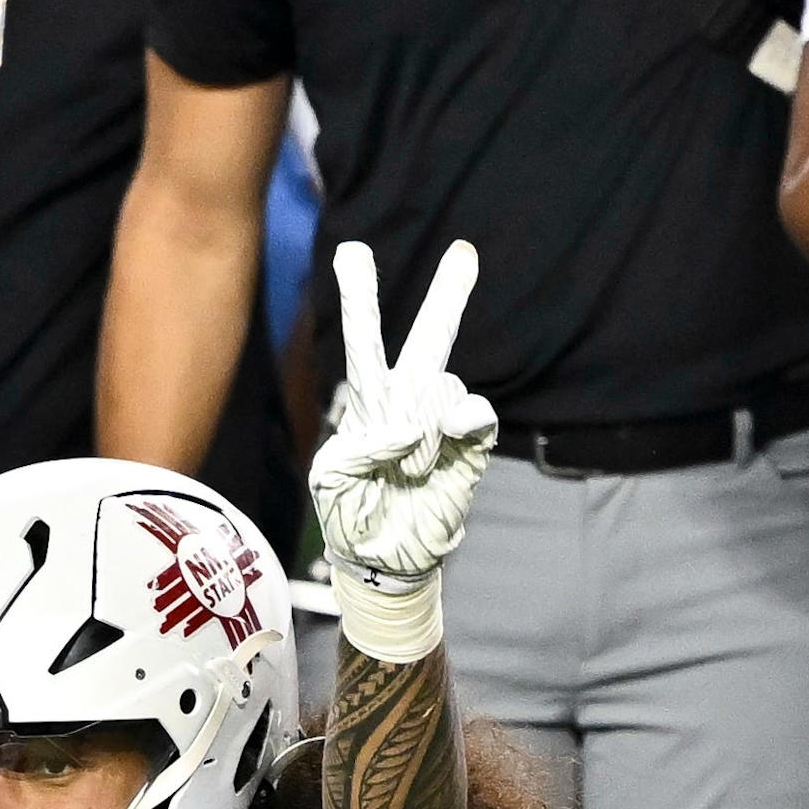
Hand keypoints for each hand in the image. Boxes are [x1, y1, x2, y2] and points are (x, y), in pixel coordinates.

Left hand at [309, 240, 496, 595]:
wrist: (384, 557)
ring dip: (423, 429)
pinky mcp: (471, 446)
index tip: (351, 250)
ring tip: (409, 468)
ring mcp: (443, 421)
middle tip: (464, 253)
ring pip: (444, 388)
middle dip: (448, 297)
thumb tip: (417, 424)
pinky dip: (463, 423)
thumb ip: (363, 445)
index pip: (365, 342)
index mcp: (367, 402)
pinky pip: (477, 417)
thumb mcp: (331, 479)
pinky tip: (448, 438)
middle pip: (428, 340)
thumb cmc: (348, 514)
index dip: (360, 297)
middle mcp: (408, 401)